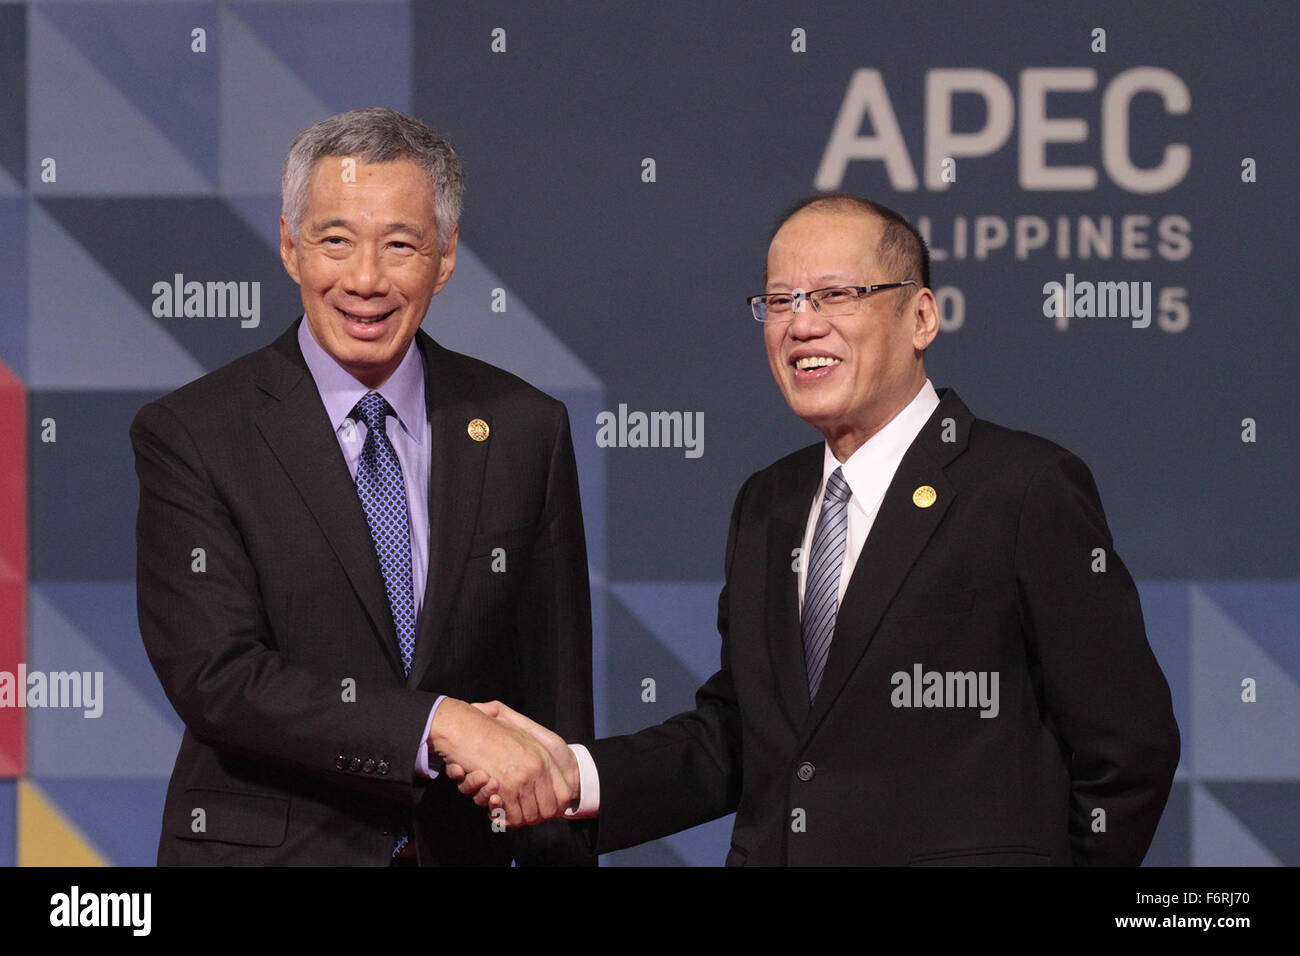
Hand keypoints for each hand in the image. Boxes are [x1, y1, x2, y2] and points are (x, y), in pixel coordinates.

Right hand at [429, 698, 570, 826]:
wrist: (462, 725)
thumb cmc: (486, 726)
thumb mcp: (517, 728)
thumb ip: (533, 742)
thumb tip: (549, 763)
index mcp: (543, 755)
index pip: (564, 793)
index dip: (554, 806)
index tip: (541, 807)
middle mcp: (537, 768)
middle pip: (548, 810)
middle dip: (535, 817)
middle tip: (520, 815)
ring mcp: (521, 779)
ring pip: (529, 816)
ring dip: (518, 819)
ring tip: (506, 811)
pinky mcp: (504, 788)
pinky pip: (511, 816)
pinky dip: (503, 818)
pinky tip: (495, 810)